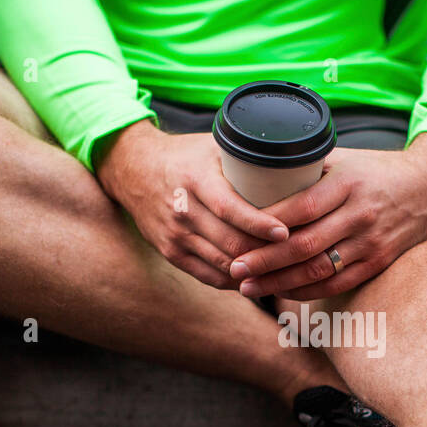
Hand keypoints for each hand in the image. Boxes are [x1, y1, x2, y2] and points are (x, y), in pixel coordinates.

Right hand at [95, 120, 288, 287]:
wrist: (133, 170)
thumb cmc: (185, 156)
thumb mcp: (212, 146)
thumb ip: (245, 157)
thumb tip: (293, 164)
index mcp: (195, 180)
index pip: (229, 209)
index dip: (258, 224)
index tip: (285, 233)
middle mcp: (182, 211)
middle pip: (230, 242)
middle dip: (264, 253)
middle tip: (293, 255)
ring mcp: (175, 236)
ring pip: (222, 264)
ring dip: (253, 270)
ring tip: (282, 270)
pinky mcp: (170, 253)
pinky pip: (208, 276)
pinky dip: (235, 280)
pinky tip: (256, 277)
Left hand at [228, 134, 426, 300]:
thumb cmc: (376, 170)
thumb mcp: (344, 158)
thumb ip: (306, 169)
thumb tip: (255, 176)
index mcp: (347, 183)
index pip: (302, 208)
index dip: (268, 225)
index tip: (238, 234)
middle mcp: (360, 214)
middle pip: (305, 245)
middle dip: (265, 261)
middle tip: (234, 269)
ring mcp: (370, 242)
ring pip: (318, 269)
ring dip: (279, 282)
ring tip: (248, 288)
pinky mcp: (378, 262)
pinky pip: (337, 283)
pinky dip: (306, 291)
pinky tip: (281, 293)